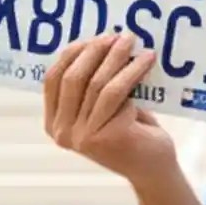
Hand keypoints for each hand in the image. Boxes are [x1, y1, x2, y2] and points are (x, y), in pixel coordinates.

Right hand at [42, 32, 176, 186]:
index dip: (72, 54)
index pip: (52, 80)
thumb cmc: (130, 132)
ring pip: (97, 84)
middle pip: (73, 79)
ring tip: (132, 42)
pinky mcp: (106, 136)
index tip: (94, 38)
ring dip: (116, 57)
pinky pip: (118, 92)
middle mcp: (63, 132)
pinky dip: (133, 72)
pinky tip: (147, 60)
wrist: (153, 168)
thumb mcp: (104, 107)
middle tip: (118, 36)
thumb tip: (100, 42)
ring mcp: (83, 137)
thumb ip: (92, 85)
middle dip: (95, 51)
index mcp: (54, 124)